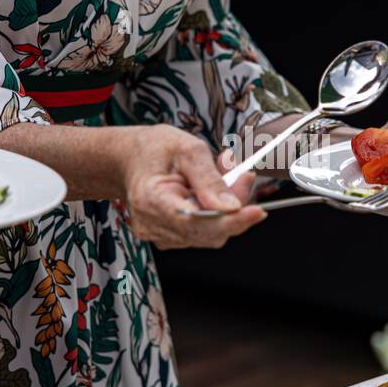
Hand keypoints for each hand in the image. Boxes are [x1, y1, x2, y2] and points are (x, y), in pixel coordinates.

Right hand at [118, 126, 264, 248]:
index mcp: (151, 200)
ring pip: (210, 234)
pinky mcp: (170, 237)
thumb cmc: (154, 149)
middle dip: (234, 209)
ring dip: (226, 209)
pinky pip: (203, 232)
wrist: (130, 158)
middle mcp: (153, 225)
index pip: (196, 222)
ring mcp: (160, 235)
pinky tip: (212, 192)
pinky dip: (216, 214)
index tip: (257, 212)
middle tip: (244, 177)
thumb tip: (233, 206)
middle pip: (208, 232)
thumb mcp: (186, 149)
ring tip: (224, 175)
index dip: (230, 221)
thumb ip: (210, 178)